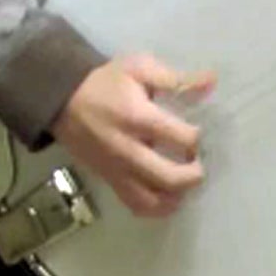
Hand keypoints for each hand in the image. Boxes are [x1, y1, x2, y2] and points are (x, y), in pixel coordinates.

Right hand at [50, 54, 215, 217]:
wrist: (62, 99)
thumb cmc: (106, 82)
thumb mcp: (140, 68)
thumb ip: (177, 79)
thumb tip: (212, 81)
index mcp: (139, 118)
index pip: (181, 138)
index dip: (197, 137)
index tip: (197, 131)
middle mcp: (129, 150)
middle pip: (170, 177)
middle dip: (193, 174)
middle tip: (197, 162)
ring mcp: (117, 170)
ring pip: (153, 201)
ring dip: (177, 195)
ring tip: (185, 181)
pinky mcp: (109, 181)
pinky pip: (136, 206)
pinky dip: (157, 207)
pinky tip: (169, 195)